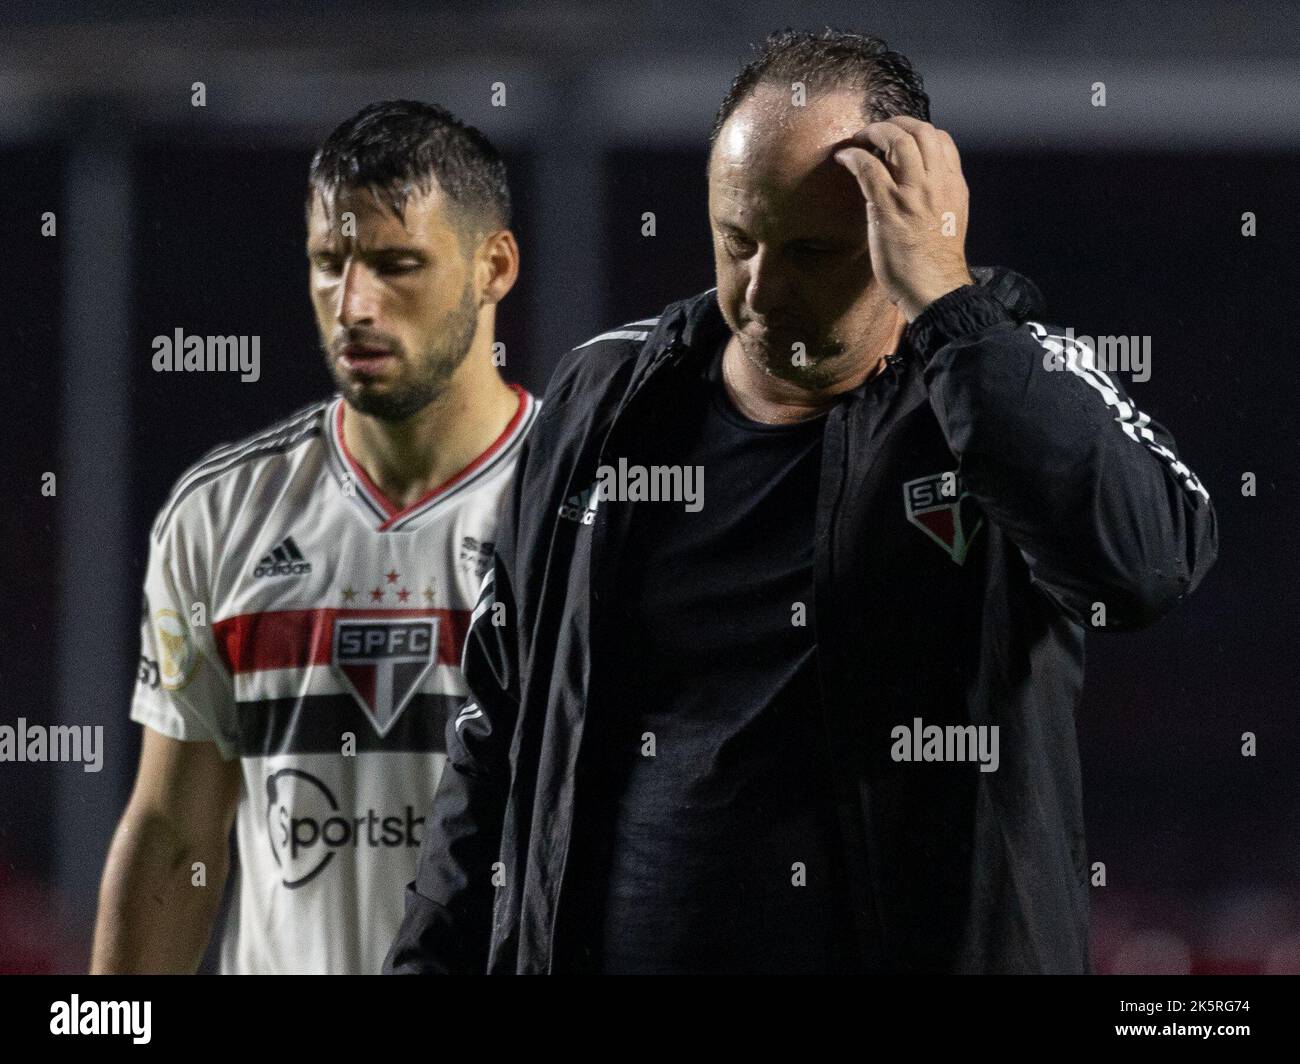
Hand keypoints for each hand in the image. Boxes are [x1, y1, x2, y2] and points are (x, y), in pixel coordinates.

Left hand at [834, 116, 974, 321]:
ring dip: (872, 132)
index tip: (898, 139)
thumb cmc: (936, 263)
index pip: (942, 140)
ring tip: (857, 139)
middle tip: (874, 131)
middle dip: (894, 123)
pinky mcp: (889, 207)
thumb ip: (936, 197)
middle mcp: (937, 182)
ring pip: (896, 140)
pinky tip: (843, 158)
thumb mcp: (949, 220)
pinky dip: (853, 156)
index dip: (917, 132)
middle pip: (920, 130)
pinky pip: (868, 168)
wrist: (935, 288)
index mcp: (953, 185)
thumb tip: (914, 186)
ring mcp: (913, 193)